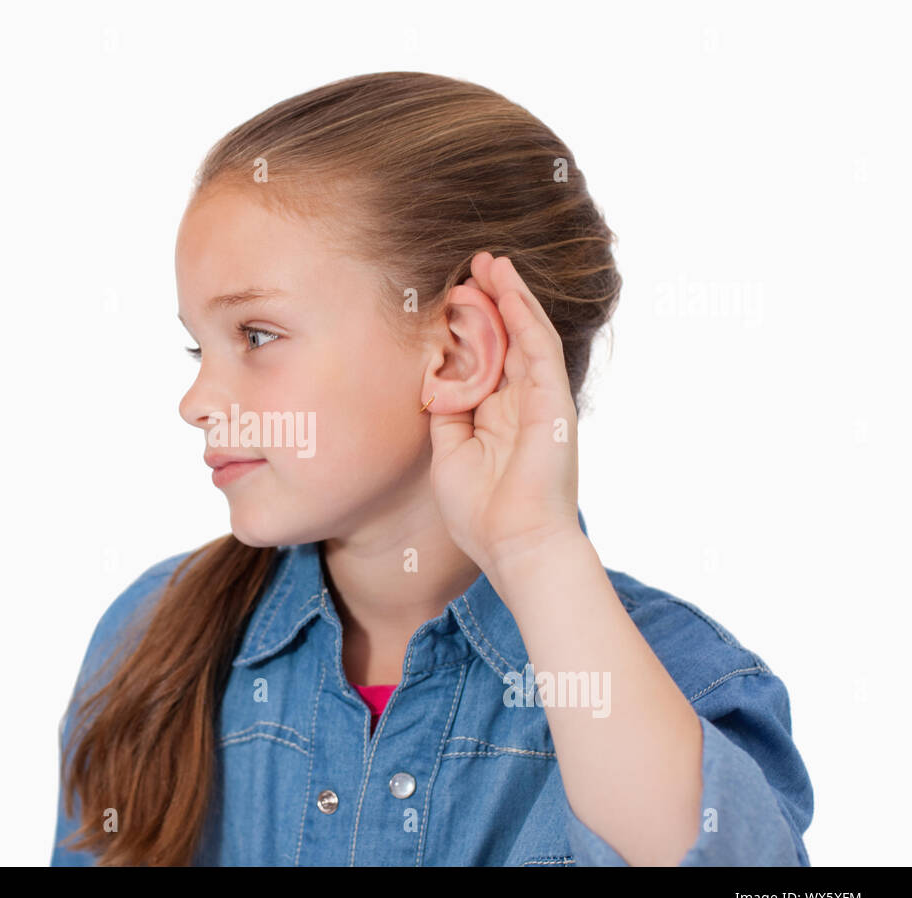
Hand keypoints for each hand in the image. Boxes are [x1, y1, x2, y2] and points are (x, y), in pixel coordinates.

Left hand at [426, 252, 582, 589]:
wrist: (514, 544)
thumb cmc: (481, 513)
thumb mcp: (449, 454)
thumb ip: (447, 414)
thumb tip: (435, 381)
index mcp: (499, 418)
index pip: (485, 360)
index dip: (469, 327)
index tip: (448, 298)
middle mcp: (522, 404)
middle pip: (507, 339)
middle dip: (489, 300)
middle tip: (472, 264)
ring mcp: (541, 400)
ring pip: (526, 333)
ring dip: (508, 296)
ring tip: (490, 262)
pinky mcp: (553, 400)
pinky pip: (538, 347)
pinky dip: (523, 315)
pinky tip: (506, 289)